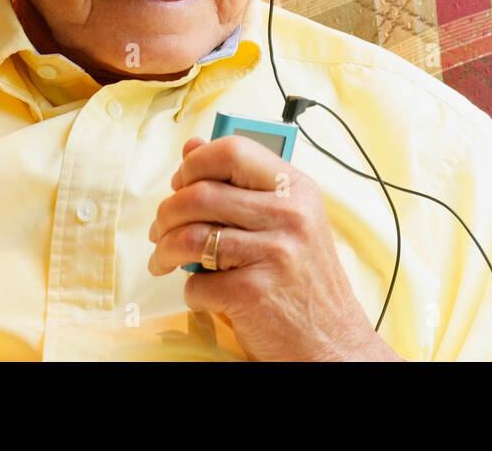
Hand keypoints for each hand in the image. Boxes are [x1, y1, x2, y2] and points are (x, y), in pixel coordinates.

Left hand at [148, 135, 401, 360]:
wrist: (332, 343)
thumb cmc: (304, 281)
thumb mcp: (288, 222)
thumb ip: (241, 184)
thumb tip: (192, 148)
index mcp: (296, 189)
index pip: (233, 151)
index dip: (194, 164)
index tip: (180, 183)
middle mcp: (289, 215)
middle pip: (200, 194)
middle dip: (166, 213)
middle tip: (159, 230)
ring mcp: (273, 253)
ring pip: (189, 236)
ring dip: (163, 250)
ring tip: (163, 260)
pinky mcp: (254, 293)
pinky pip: (196, 283)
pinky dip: (190, 291)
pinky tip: (203, 292)